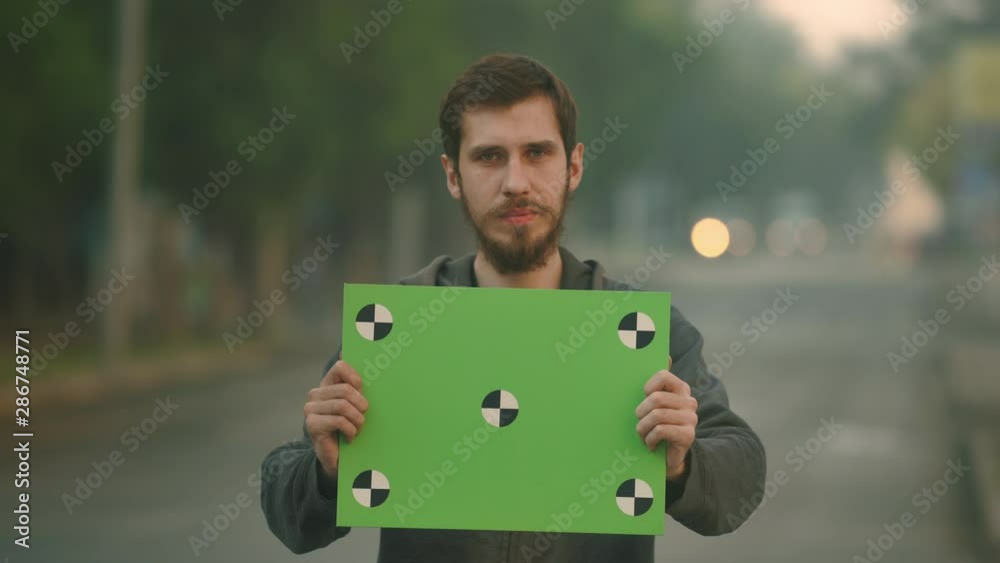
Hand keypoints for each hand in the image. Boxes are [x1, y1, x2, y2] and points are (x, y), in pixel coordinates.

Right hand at [305, 353, 368, 478]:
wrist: (339, 457)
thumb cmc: (350, 426)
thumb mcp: (356, 404)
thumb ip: (355, 383)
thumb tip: (346, 349)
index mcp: (327, 385)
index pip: (340, 367)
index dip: (355, 377)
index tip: (362, 389)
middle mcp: (315, 394)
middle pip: (345, 390)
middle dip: (361, 405)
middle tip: (363, 416)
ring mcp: (311, 409)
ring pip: (343, 405)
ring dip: (357, 420)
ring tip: (358, 428)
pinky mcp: (312, 424)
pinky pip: (339, 421)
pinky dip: (350, 430)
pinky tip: (350, 437)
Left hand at [635, 356, 696, 480]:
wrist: (669, 457)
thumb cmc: (657, 426)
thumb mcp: (654, 403)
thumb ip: (659, 382)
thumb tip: (666, 355)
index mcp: (681, 389)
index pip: (663, 375)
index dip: (648, 388)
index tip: (644, 398)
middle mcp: (689, 401)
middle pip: (656, 399)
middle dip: (641, 413)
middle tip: (639, 423)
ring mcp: (691, 418)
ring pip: (656, 415)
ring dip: (643, 428)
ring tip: (643, 435)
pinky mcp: (688, 434)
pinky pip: (661, 430)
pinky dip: (650, 439)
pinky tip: (651, 444)